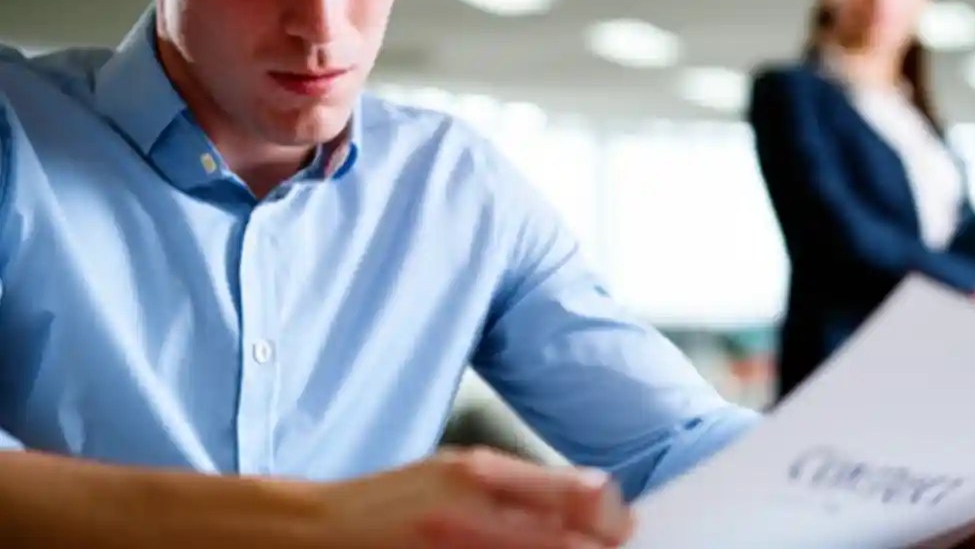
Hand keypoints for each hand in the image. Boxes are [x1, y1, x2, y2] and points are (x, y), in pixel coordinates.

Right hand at [318, 447, 634, 547]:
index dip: (610, 516)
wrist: (321, 532)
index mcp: (480, 476)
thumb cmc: (393, 500)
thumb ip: (524, 481)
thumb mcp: (459, 467)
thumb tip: (594, 496)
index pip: (578, 497)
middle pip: (572, 546)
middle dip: (597, 548)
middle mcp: (474, 519)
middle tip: (604, 547)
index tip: (619, 524)